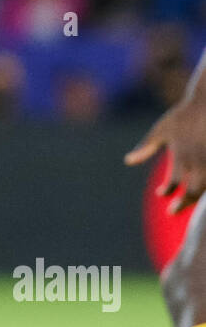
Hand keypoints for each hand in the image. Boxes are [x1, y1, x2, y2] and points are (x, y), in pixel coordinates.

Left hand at [126, 93, 205, 211]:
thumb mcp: (161, 129)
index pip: (174, 184)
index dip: (167, 191)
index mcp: (182, 155)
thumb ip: (145, 146)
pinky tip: (202, 189)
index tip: (160, 193)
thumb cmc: (183, 115)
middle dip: (183, 203)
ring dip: (197, 197)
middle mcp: (198, 160)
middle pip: (193, 191)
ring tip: (189, 201)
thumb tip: (127, 161)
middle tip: (172, 211)